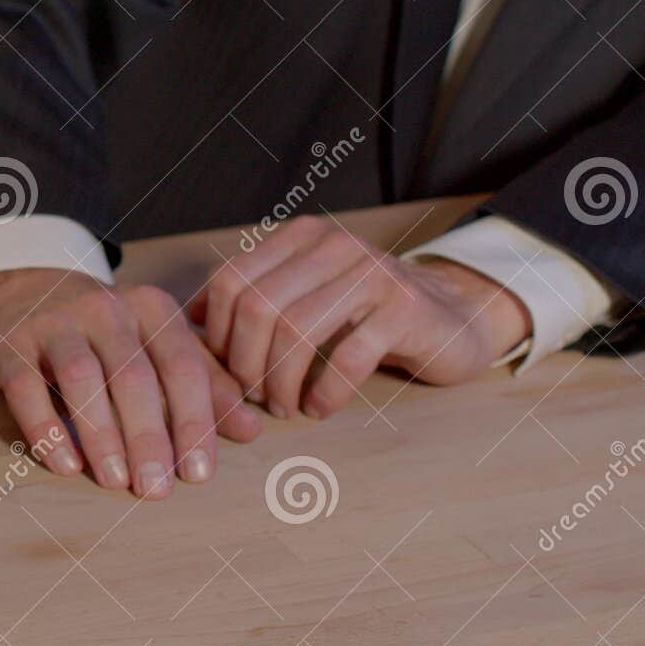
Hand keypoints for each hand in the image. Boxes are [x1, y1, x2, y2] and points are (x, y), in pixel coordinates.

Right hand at [0, 268, 262, 498]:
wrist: (27, 290)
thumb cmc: (106, 333)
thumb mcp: (158, 345)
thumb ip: (205, 385)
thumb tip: (252, 430)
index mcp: (152, 308)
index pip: (182, 366)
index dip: (194, 422)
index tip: (199, 473)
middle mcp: (106, 309)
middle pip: (133, 376)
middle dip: (148, 437)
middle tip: (156, 490)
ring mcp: (55, 324)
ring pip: (81, 378)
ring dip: (101, 434)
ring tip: (115, 480)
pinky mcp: (11, 345)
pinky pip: (27, 388)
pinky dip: (46, 428)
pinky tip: (65, 464)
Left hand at [194, 215, 531, 419]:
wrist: (454, 317)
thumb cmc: (365, 316)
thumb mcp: (306, 296)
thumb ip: (252, 300)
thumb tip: (190, 320)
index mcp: (301, 237)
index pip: (230, 280)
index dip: (219, 335)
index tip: (227, 372)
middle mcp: (334, 245)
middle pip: (257, 307)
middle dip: (245, 364)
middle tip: (252, 397)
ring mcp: (372, 272)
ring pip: (295, 331)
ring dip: (280, 382)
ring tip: (283, 407)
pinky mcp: (404, 308)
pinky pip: (346, 357)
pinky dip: (323, 392)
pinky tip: (319, 408)